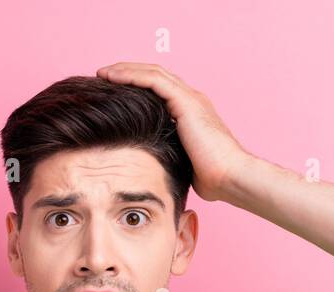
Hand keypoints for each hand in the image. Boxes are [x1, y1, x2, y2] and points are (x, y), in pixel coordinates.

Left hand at [96, 62, 250, 202]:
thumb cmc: (212, 179)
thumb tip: (152, 166)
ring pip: (152, 72)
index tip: (112, 92)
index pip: (159, 90)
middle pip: (155, 76)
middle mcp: (191, 100)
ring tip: (103, 73)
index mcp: (191, 112)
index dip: (136, 87)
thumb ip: (169, 155)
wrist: (230, 177)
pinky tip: (112, 77)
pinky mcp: (186, 102)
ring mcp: (190, 98)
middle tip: (103, 76)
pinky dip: (131, 75)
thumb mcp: (183, 163)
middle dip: (128, 73)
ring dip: (125, 70)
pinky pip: (154, 80)